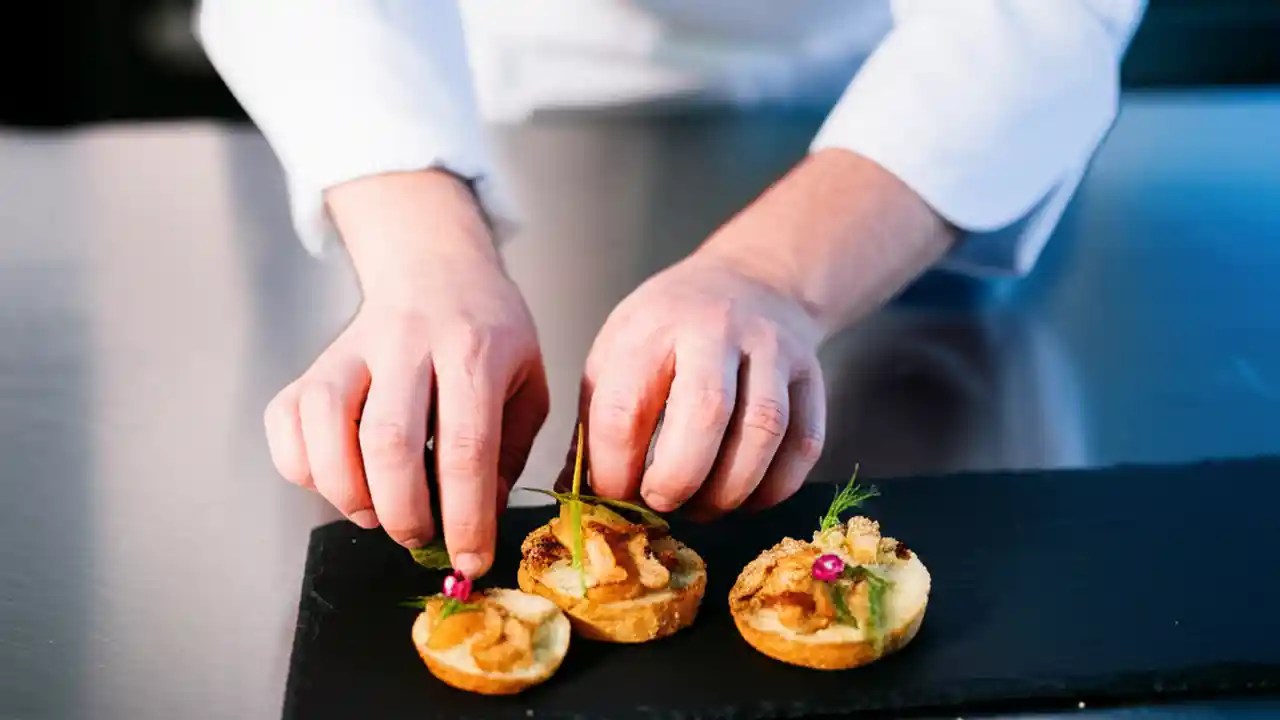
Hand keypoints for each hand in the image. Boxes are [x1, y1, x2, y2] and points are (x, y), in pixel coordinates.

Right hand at [263, 171, 547, 577]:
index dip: (467, 516)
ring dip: (348, 491)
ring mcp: (351, 348)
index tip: (472, 559)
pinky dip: (302, 466)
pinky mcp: (312, 362)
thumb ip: (510, 454)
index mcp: (475, 349)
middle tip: (419, 536)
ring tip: (376, 512)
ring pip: (327, 425)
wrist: (435, 265)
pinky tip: (335, 479)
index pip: (467, 446)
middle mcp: (408, 344)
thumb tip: (479, 523)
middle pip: (390, 441)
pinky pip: (286, 419)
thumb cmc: (489, 333)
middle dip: (404, 512)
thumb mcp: (528, 383)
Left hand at [570, 252, 826, 517]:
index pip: (626, 406)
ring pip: (763, 431)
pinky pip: (804, 443)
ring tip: (703, 507)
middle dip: (678, 478)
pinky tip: (745, 496)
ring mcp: (772, 351)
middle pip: (706, 413)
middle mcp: (717, 331)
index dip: (615, 467)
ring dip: (730, 489)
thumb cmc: (670, 328)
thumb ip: (596, 423)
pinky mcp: (812, 376)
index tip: (613, 493)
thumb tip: (575, 498)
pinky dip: (774, 487)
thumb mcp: (616, 353)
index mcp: (652, 327)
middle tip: (661, 503)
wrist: (751, 281)